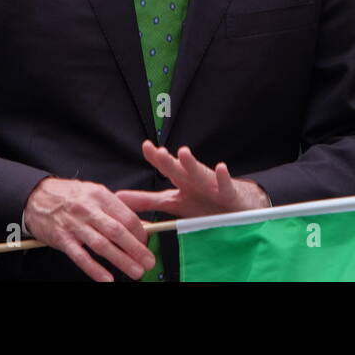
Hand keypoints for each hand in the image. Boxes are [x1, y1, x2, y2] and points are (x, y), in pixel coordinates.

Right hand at [22, 177, 154, 281]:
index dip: (140, 232)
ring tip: (135, 271)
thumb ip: (116, 209)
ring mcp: (75, 225)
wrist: (36, 196)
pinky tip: (106, 278)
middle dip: (136, 249)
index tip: (147, 243)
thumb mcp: (94, 193)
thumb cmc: (69, 195)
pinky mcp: (62, 239)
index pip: (126, 216)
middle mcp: (89, 210)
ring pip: (101, 245)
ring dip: (121, 260)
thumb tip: (140, 225)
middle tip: (148, 261)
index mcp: (100, 196)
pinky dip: (94, 269)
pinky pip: (80, 256)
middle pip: (117, 232)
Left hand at [116, 142, 271, 218]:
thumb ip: (146, 200)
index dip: (156, 158)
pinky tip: (220, 167)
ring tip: (183, 152)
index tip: (146, 146)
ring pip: (200, 175)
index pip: (166, 168)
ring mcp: (212, 186)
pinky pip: (225, 186)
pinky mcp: (229, 195)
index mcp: (181, 182)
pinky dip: (223, 177)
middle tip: (158, 151)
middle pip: (179, 170)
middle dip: (169, 161)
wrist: (236, 208)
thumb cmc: (203, 203)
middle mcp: (195, 180)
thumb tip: (118, 197)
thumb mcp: (173, 203)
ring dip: (192, 164)